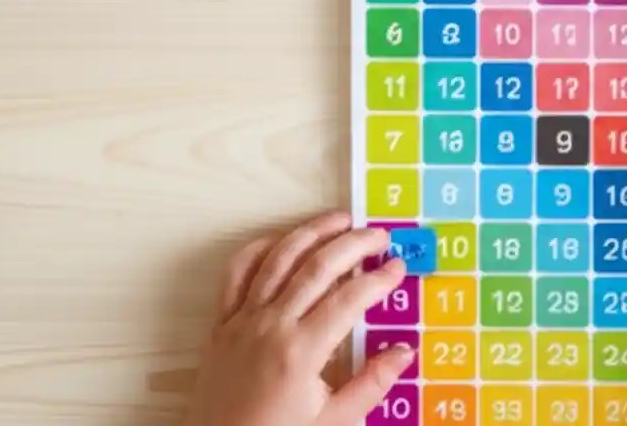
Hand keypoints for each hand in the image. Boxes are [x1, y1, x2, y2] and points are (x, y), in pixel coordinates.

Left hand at [184, 212, 411, 425]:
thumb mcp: (333, 422)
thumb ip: (371, 383)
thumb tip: (405, 352)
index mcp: (301, 352)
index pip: (349, 299)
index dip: (378, 279)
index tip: (398, 268)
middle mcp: (270, 326)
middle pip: (318, 267)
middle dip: (353, 244)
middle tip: (379, 236)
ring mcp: (242, 321)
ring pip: (279, 259)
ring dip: (312, 232)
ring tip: (339, 220)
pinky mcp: (221, 324)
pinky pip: (238, 274)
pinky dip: (260, 250)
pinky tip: (281, 241)